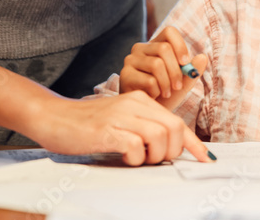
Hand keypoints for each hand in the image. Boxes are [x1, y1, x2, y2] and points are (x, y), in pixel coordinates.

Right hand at [30, 91, 211, 163]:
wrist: (53, 117)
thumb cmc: (87, 124)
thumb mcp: (121, 119)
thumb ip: (143, 128)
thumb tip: (168, 148)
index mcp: (141, 101)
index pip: (177, 121)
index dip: (194, 143)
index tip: (206, 159)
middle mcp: (134, 104)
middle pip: (174, 128)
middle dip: (174, 151)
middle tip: (157, 160)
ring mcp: (120, 116)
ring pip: (160, 136)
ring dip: (156, 156)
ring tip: (140, 158)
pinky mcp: (106, 131)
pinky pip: (136, 146)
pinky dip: (136, 158)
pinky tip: (124, 157)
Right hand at [120, 26, 207, 111]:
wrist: (147, 114)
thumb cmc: (165, 95)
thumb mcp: (183, 82)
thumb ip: (192, 70)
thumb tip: (203, 57)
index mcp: (155, 45)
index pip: (169, 32)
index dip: (180, 45)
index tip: (186, 63)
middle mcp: (140, 49)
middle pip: (164, 48)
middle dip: (176, 70)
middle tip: (178, 86)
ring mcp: (130, 60)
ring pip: (156, 64)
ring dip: (167, 83)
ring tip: (167, 93)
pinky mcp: (125, 75)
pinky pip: (148, 80)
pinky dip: (156, 91)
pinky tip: (153, 96)